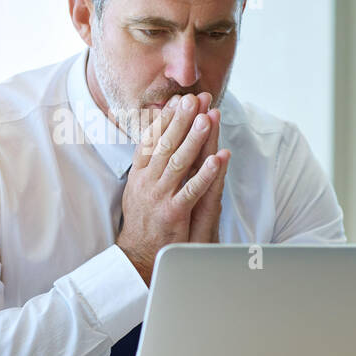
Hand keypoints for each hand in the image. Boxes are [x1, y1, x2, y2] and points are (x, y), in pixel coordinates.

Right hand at [116, 92, 228, 284]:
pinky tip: (219, 159)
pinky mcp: (173, 213)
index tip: (177, 100)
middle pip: (166, 145)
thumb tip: (155, 140)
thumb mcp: (137, 188)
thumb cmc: (142, 221)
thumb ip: (147, 166)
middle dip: (181, 120)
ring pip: (179, 163)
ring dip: (194, 139)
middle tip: (194, 100)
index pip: (152, 140)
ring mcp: (160, 197)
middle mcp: (147, 182)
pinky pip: (192, 190)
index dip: (165, 119)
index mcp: (139, 174)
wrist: (136, 256)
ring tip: (207, 119)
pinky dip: (206, 174)